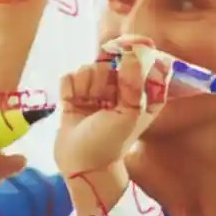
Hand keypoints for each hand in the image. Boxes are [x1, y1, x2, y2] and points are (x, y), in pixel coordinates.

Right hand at [54, 35, 170, 174]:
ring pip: (90, 68)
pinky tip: (71, 100)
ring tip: (87, 101)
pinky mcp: (75, 96)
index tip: (130, 51)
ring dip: (86, 81)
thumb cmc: (111, 143)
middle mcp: (120, 91)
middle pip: (112, 62)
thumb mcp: (130, 114)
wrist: (80, 164)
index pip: (145, 64)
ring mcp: (96, 93)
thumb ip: (134, 83)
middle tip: (103, 94)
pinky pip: (70, 77)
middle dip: (104, 74)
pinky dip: (70, 86)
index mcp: (141, 95)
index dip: (137, 54)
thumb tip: (133, 54)